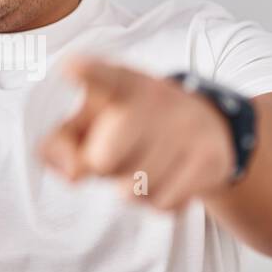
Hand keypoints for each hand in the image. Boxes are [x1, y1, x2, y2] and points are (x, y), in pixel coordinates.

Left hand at [37, 56, 235, 210]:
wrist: (209, 127)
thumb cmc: (135, 123)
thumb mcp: (96, 118)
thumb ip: (62, 140)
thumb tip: (61, 166)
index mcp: (122, 84)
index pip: (103, 76)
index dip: (87, 72)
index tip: (72, 67)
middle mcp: (156, 100)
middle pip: (103, 161)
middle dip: (103, 168)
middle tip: (118, 153)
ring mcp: (185, 129)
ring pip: (133, 190)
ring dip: (130, 188)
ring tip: (143, 165)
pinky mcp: (207, 159)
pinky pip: (162, 204)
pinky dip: (157, 200)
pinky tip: (167, 177)